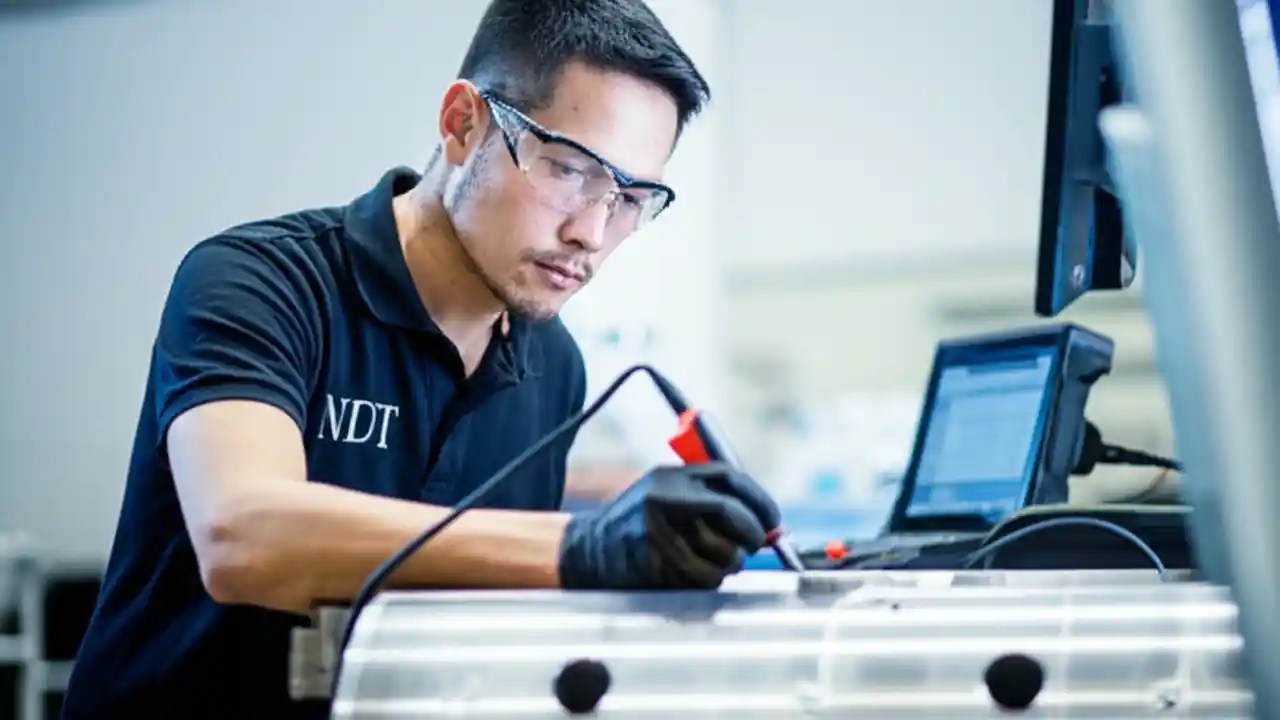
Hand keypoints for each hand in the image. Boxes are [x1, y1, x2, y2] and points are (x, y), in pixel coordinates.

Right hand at [557, 462, 781, 589]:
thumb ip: (712, 502)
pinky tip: (698, 573)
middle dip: (752, 532)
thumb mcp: (669, 495)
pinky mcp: (654, 562)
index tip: (772, 519)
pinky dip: (711, 580)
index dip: (758, 499)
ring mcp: (658, 531)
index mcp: (672, 476)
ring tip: (720, 561)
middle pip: (730, 510)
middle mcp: (665, 497)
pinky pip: (704, 577)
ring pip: (723, 550)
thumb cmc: (640, 523)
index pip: (729, 478)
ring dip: (731, 562)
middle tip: (756, 543)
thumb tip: (767, 524)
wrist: (588, 549)